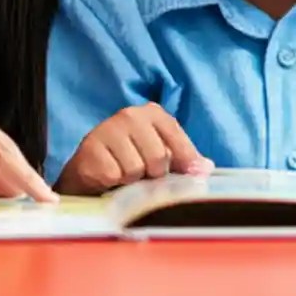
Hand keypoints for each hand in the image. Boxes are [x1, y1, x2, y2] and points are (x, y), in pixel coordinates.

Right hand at [56, 102, 213, 194]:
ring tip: (122, 174)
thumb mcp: (160, 156)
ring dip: (130, 180)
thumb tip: (206, 169)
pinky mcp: (90, 149)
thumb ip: (185, 160)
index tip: (192, 176)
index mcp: (152, 113)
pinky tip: (107, 177)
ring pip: (135, 169)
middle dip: (152, 173)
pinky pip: (113, 176)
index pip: (176, 136)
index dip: (186, 160)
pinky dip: (112, 183)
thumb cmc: (130, 161)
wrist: (89, 170)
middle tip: (142, 173)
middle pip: (158, 156)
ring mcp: (108, 129)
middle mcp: (130, 115)